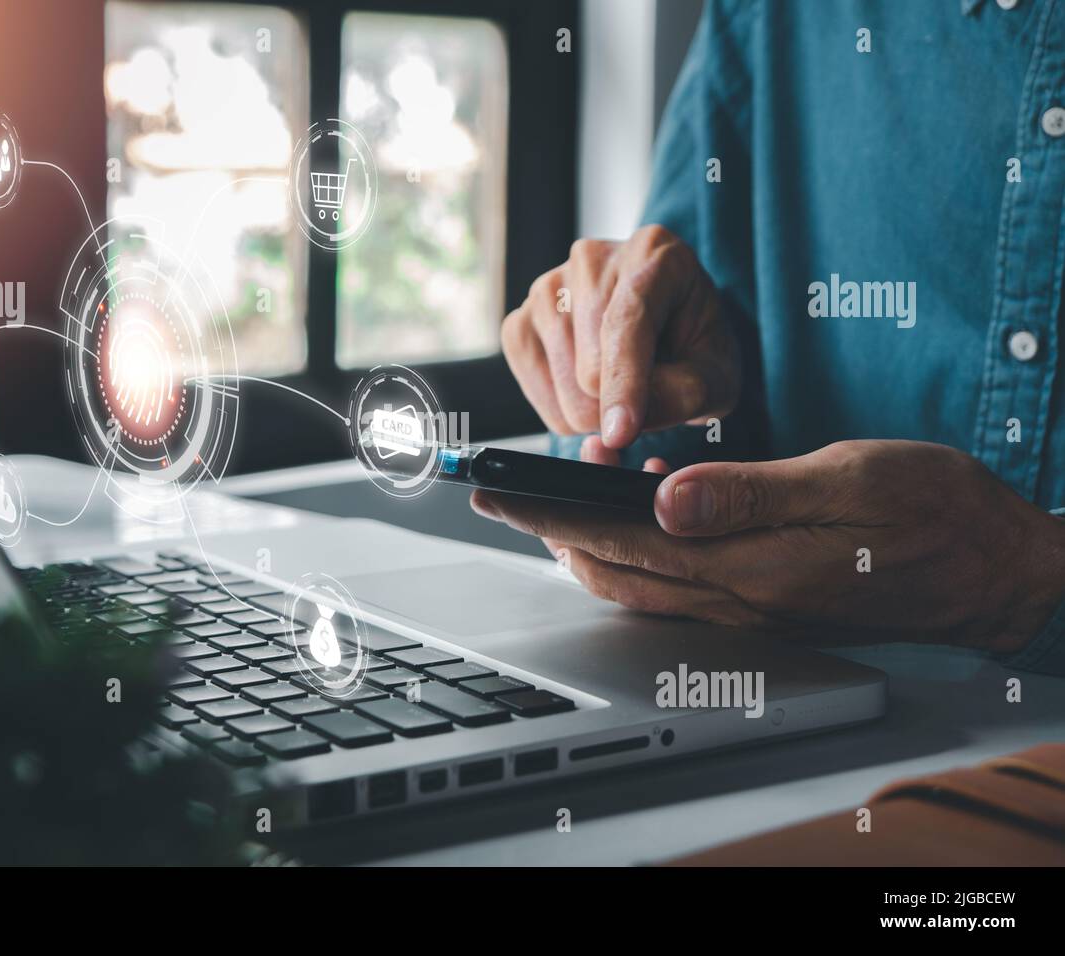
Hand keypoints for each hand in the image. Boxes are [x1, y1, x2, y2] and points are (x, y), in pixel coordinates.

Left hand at [471, 440, 1064, 654]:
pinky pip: (678, 588)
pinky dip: (637, 560)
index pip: (619, 539)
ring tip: (550, 512)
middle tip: (502, 498)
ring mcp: (749, 606)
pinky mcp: (766, 602)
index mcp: (747, 563)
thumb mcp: (847, 480)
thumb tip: (661, 499)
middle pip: (614, 569)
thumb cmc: (934, 514)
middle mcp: (736, 595)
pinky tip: (635, 528)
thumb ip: (750, 493)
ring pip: (639, 584)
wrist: (994, 572)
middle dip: (548, 533)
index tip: (497, 489)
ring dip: (586, 548)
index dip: (549, 513)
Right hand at [501, 226, 740, 448]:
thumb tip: (621, 424)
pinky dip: (566, 410)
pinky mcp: (519, 324)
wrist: (664, 330)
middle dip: (619, 405)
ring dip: (596, 410)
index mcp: (653, 254)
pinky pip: (537, 394)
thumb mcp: (719, 374)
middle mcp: (591, 260)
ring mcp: (547, 289)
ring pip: (563, 390)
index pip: (626, 324)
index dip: (624, 384)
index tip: (620, 433)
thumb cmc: (692, 347)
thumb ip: (685, 394)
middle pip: (589, 370)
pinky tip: (589, 389)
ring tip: (620, 384)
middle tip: (648, 392)